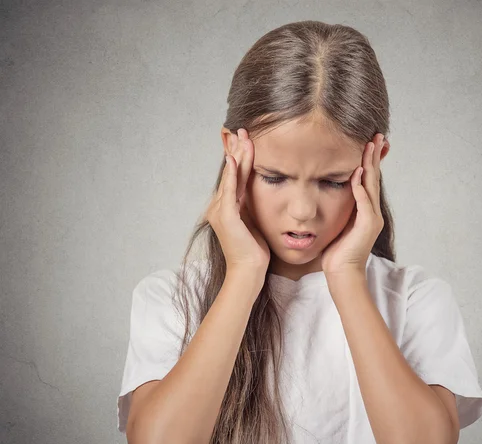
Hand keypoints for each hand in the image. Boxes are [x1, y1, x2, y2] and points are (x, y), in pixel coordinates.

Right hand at [205, 128, 269, 274]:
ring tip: (242, 137)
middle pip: (231, 172)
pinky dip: (232, 176)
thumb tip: (256, 192)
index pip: (235, 176)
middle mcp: (220, 206)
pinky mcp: (226, 216)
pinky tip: (234, 161)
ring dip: (237, 156)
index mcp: (228, 206)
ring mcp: (221, 210)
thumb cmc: (254, 251)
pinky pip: (230, 192)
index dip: (240, 157)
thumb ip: (251, 206)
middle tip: (242, 129)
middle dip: (237, 150)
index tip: (246, 140)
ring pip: (231, 178)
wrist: (248, 271)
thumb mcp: (254, 222)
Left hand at [321, 133, 385, 277]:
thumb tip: (330, 191)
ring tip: (370, 146)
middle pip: (374, 177)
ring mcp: (372, 218)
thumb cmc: (336, 251)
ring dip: (370, 164)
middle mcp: (372, 211)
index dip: (369, 161)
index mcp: (366, 210)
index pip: (368, 180)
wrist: (342, 272)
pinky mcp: (367, 225)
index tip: (369, 143)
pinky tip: (357, 173)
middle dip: (375, 156)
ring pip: (372, 185)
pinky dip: (360, 187)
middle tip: (377, 136)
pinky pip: (364, 202)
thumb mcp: (337, 223)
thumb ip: (340, 207)